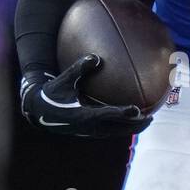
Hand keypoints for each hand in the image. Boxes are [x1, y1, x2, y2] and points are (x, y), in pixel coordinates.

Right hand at [20, 55, 151, 138]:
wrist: (39, 111)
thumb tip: (96, 56)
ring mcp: (89, 132)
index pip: (107, 114)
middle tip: (151, 117)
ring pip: (115, 133)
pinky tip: (129, 119)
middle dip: (135, 125)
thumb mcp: (63, 80)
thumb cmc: (52, 93)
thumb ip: (79, 68)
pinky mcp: (88, 132)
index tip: (137, 110)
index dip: (123, 113)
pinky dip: (121, 126)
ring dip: (131, 128)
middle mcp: (89, 126)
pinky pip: (110, 131)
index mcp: (83, 115)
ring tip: (145, 120)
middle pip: (117, 129)